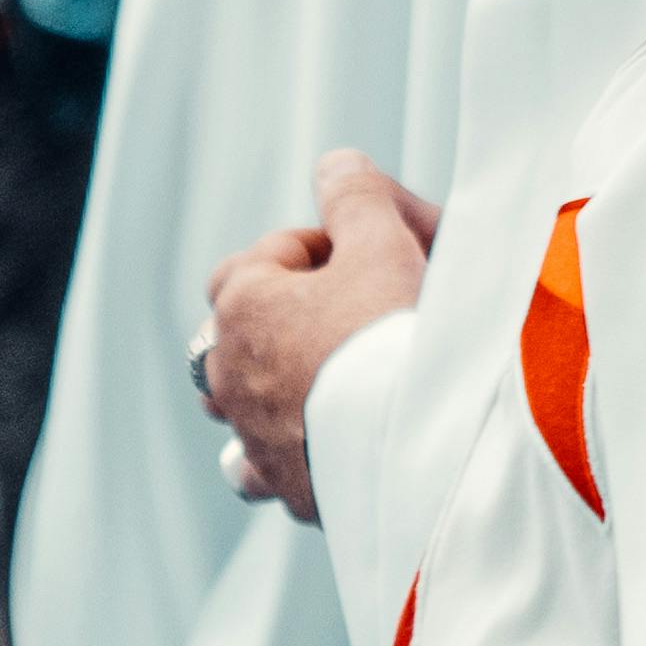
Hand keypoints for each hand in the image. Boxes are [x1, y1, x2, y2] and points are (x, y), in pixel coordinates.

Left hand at [198, 152, 439, 523]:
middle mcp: (228, 372)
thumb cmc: (395, 332)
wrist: (417, 438)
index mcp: (242, 305)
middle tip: (350, 307)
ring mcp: (249, 432)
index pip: (267, 254)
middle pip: (242, 325)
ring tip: (323, 375)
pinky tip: (314, 440)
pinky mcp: (281, 482)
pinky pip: (261, 463)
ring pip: (238, 397)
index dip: (320, 247)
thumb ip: (355, 196)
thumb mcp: (382, 241)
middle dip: (287, 311)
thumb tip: (335, 163)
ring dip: (268, 380)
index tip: (366, 256)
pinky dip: (280, 447)